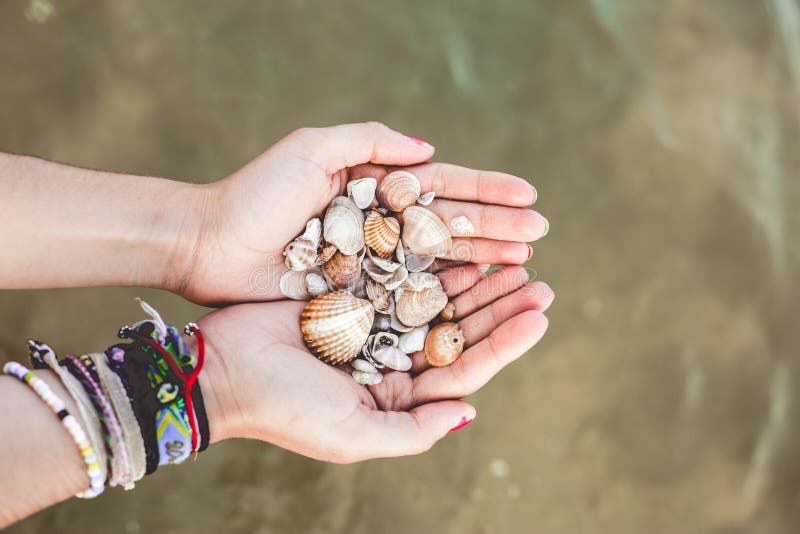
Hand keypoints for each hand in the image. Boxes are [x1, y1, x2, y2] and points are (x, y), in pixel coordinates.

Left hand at [176, 122, 546, 303]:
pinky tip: (477, 294)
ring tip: (524, 264)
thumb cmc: (256, 193)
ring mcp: (371, 261)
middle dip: (495, 228)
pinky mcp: (357, 295)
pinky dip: (444, 295)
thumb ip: (368, 141)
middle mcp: (379, 224)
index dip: (485, 191)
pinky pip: (407, 295)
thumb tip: (428, 151)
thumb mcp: (311, 150)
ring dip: (481, 261)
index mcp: (373, 186)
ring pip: (437, 262)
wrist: (209, 244)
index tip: (528, 196)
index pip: (441, 186)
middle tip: (540, 236)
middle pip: (448, 225)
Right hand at [197, 264, 553, 461]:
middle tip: (538, 282)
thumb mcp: (352, 435)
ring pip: (437, 299)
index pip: (464, 369)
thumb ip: (414, 429)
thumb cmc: (284, 409)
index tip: (539, 316)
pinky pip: (402, 273)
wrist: (221, 369)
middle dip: (499, 307)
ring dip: (474, 281)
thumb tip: (471, 413)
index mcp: (398, 396)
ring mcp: (373, 324)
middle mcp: (391, 360)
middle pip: (459, 331)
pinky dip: (431, 261)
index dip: (505, 343)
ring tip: (512, 258)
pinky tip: (458, 244)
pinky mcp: (352, 293)